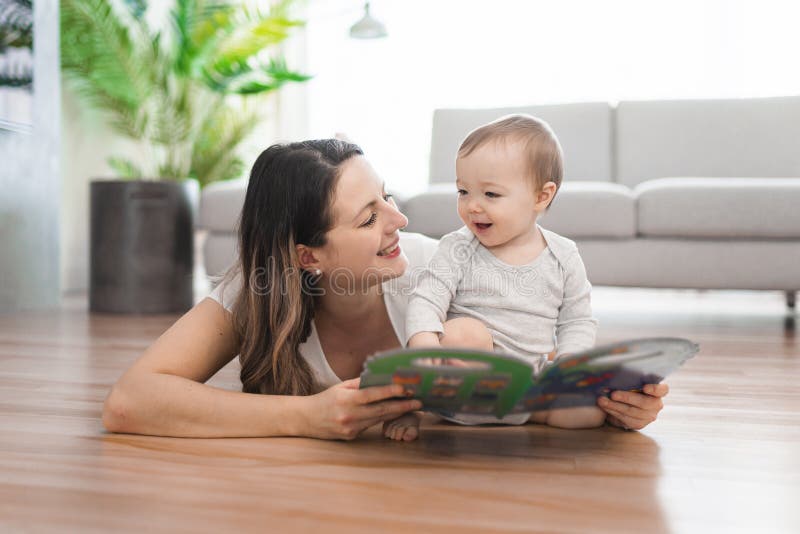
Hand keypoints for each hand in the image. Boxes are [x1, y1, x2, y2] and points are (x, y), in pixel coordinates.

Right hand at [303, 378, 421, 439]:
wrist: (306, 419)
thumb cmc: (325, 399)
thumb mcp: (341, 387)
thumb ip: (361, 383)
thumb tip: (381, 377)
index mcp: (346, 400)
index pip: (372, 395)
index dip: (390, 392)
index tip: (406, 389)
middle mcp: (349, 415)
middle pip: (381, 411)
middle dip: (402, 406)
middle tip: (419, 401)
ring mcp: (350, 428)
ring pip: (378, 419)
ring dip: (396, 412)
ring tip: (411, 406)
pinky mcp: (351, 436)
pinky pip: (370, 426)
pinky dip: (381, 418)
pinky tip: (392, 413)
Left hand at [597, 383, 668, 430]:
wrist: (622, 404)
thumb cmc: (628, 388)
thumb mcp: (631, 382)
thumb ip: (629, 379)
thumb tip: (614, 374)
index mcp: (658, 391)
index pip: (663, 390)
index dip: (655, 389)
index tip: (645, 387)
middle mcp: (656, 404)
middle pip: (644, 402)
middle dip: (627, 397)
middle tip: (613, 394)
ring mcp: (649, 416)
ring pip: (632, 411)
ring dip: (615, 405)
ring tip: (602, 400)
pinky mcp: (639, 424)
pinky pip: (626, 419)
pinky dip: (613, 411)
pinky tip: (605, 406)